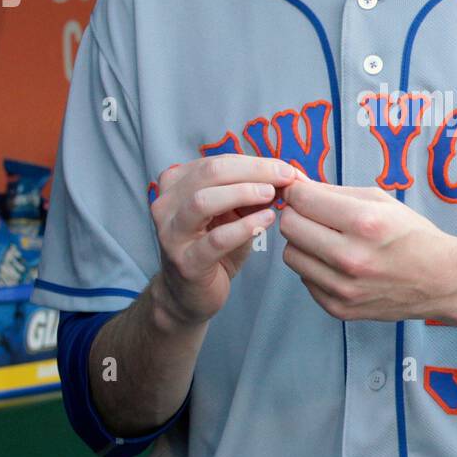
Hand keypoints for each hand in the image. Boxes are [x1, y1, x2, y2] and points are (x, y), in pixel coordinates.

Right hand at [149, 154, 301, 325]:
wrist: (189, 294)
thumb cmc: (213, 246)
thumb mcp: (233, 213)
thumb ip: (252, 191)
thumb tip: (287, 174)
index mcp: (176, 183)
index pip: (220, 161)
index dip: (258, 162)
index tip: (289, 170)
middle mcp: (166, 203)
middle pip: (211, 172)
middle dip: (254, 171)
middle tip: (287, 177)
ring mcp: (172, 233)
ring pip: (203, 201)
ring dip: (243, 193)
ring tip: (272, 195)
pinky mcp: (185, 262)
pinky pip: (216, 240)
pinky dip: (244, 227)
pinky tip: (267, 220)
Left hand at [278, 180, 455, 320]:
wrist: (441, 280)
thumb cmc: (412, 235)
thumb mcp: (380, 200)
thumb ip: (333, 191)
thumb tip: (294, 183)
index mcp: (364, 223)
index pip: (301, 200)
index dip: (297, 192)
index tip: (302, 193)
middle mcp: (352, 257)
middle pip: (290, 227)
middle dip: (297, 214)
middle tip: (313, 214)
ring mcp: (344, 288)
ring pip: (291, 255)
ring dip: (303, 243)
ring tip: (327, 240)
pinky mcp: (340, 308)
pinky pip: (305, 279)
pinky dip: (314, 267)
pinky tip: (336, 263)